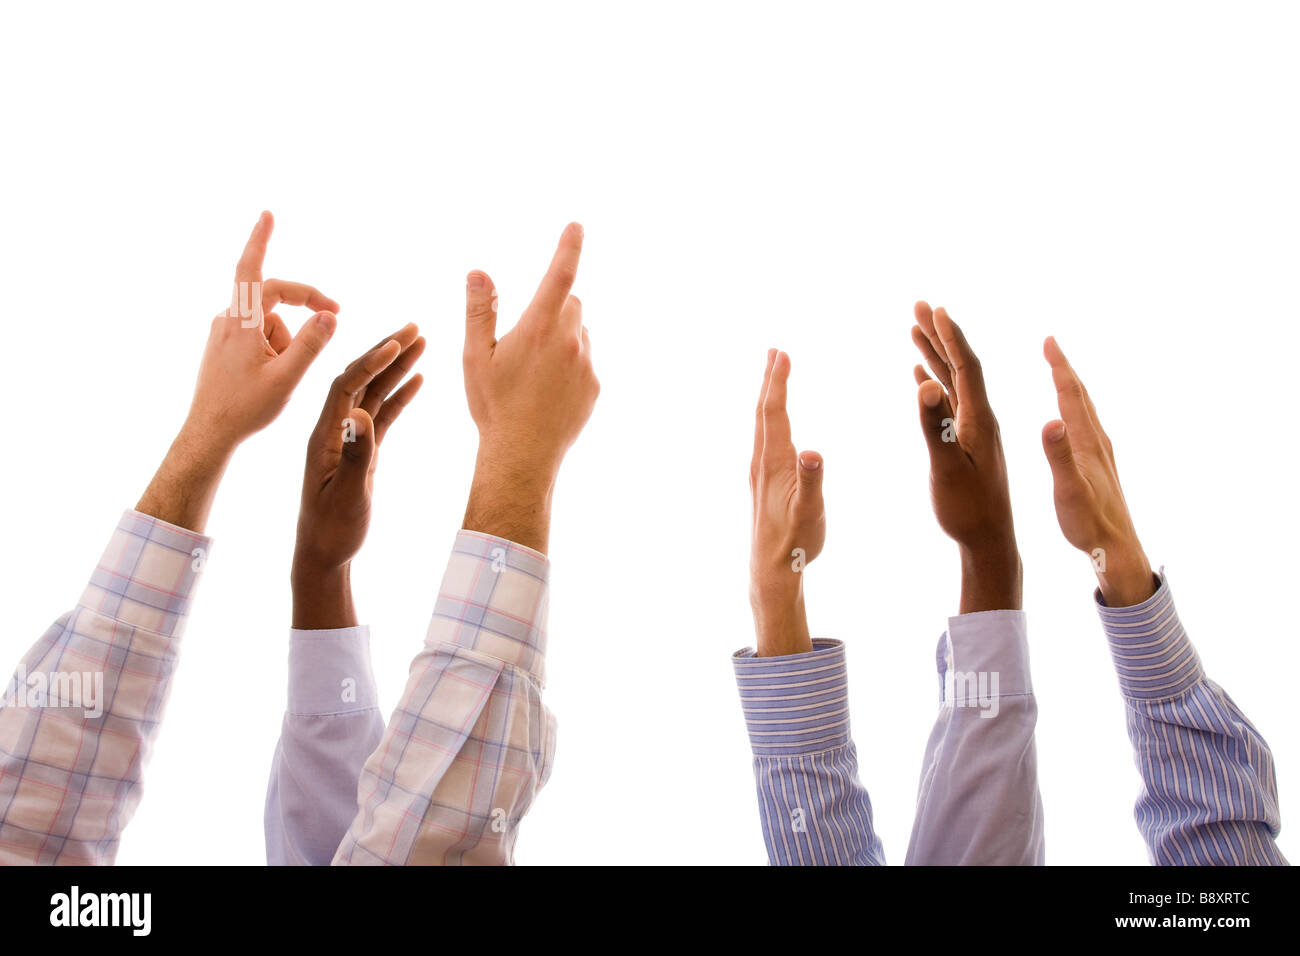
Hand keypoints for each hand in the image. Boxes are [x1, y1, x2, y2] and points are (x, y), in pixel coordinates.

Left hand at [189, 211, 340, 452]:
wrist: (210, 433)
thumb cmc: (245, 408)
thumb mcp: (288, 378)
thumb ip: (311, 344)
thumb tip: (329, 315)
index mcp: (242, 323)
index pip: (253, 270)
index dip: (261, 240)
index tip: (267, 214)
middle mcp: (228, 320)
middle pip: (273, 296)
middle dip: (305, 305)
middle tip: (337, 314)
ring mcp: (224, 332)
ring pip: (269, 321)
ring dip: (288, 339)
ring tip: (284, 375)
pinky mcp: (223, 346)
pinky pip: (258, 335)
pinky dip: (275, 348)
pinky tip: (272, 377)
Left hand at [292, 325, 424, 628]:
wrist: (322, 553)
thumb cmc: (331, 529)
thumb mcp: (347, 494)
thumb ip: (356, 454)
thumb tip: (361, 413)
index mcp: (324, 435)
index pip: (346, 384)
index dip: (370, 361)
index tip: (396, 342)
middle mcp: (334, 429)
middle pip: (361, 378)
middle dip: (387, 351)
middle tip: (415, 326)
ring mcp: (348, 438)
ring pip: (374, 393)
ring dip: (397, 367)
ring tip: (422, 342)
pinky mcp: (361, 449)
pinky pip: (382, 414)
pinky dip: (399, 395)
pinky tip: (417, 379)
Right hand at [461, 223, 598, 552]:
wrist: (522, 456)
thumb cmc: (493, 406)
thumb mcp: (476, 356)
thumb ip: (480, 310)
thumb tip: (479, 271)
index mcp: (539, 328)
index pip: (559, 276)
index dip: (568, 247)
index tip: (577, 226)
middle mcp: (570, 341)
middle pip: (570, 304)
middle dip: (553, 310)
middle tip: (525, 340)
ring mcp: (587, 365)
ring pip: (579, 335)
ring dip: (562, 341)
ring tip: (532, 376)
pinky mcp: (595, 387)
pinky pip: (585, 364)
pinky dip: (570, 368)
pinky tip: (546, 394)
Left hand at [749, 350, 823, 656]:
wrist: (771, 568)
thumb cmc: (794, 542)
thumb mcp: (810, 513)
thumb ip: (812, 482)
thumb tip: (814, 452)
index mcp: (773, 463)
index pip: (774, 413)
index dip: (777, 383)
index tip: (781, 355)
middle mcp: (762, 462)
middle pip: (764, 412)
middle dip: (769, 380)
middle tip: (775, 351)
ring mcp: (761, 471)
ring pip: (762, 424)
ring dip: (768, 396)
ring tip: (773, 374)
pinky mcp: (764, 480)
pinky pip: (765, 437)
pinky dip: (770, 417)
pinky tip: (774, 420)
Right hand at [911, 302, 1020, 612]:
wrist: (990, 541)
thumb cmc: (968, 510)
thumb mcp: (947, 467)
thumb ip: (935, 425)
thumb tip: (926, 383)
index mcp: (979, 419)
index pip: (967, 366)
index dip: (950, 336)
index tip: (935, 309)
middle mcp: (980, 418)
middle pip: (961, 365)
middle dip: (940, 334)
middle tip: (920, 305)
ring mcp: (974, 430)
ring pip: (954, 381)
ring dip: (936, 353)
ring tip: (916, 330)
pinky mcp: (966, 442)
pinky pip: (950, 401)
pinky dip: (936, 381)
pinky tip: (924, 375)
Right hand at [1040, 336, 1154, 606]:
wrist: (1117, 549)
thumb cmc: (1088, 524)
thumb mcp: (1068, 490)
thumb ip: (1059, 455)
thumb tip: (1050, 420)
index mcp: (1087, 442)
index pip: (1072, 395)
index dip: (1060, 367)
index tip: (1049, 342)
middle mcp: (1097, 442)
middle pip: (1081, 396)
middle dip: (1064, 369)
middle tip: (1051, 347)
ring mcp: (1101, 454)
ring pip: (1085, 411)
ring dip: (1071, 388)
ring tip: (1059, 375)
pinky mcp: (1100, 466)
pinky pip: (1086, 426)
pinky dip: (1075, 410)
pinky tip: (1072, 420)